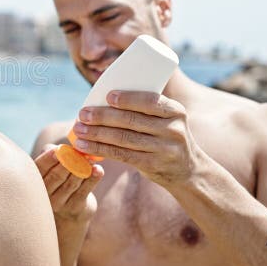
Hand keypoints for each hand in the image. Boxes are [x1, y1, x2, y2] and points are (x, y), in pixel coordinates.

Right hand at [35, 143, 103, 221]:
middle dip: (68, 162)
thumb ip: (51, 153)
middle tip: (78, 151)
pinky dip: (92, 179)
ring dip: (82, 169)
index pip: (39, 168)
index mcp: (36, 180)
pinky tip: (98, 170)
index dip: (47, 158)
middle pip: (56, 176)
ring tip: (91, 158)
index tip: (57, 149)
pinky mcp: (75, 208)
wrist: (67, 210)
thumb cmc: (58, 179)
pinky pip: (84, 192)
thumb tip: (59, 148)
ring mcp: (59, 203)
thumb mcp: (51, 166)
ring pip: (71, 183)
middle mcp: (45, 194)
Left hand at [72, 90, 203, 187]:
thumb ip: (145, 108)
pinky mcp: (153, 165)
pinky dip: (100, 149)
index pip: (151, 101)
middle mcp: (172, 129)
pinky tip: (84, 146)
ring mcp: (164, 149)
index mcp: (175, 110)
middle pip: (132, 121)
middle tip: (82, 114)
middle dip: (103, 116)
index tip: (108, 96)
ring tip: (78, 129)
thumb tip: (103, 96)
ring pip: (124, 139)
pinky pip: (122, 155)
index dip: (128, 99)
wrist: (188, 169)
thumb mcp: (166, 118)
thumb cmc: (165, 135)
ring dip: (96, 134)